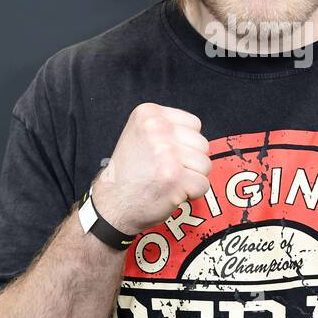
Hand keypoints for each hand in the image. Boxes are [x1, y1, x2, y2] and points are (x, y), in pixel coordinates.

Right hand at [92, 103, 210, 233]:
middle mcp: (157, 128)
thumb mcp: (139, 134)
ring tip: (169, 181)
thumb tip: (197, 136)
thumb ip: (167, 129)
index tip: (166, 155)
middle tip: (166, 170)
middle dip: (190, 161)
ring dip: (192, 177)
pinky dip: (192, 193)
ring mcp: (167, 152)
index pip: (194, 124)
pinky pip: (203, 184)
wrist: (112, 203)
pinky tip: (171, 192)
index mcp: (149, 114)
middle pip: (202, 144)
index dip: (185, 144)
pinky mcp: (175, 176)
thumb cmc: (129, 173)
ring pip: (205, 164)